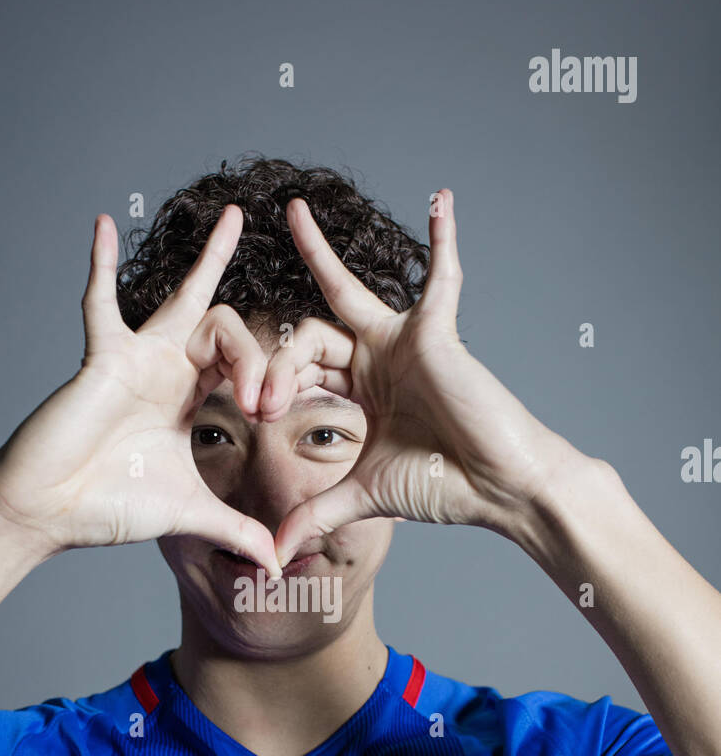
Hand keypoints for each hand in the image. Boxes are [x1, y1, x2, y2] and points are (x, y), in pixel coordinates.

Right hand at [0, 206, 280, 575]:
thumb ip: (236, 529)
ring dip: (221, 309)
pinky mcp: (102, 359)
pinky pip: (99, 304)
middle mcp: (168, 370)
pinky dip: (98, 265)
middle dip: (255, 356)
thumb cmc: (110, 505)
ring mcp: (136, 359)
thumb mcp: (189, 514)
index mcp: (190, 399)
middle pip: (227, 328)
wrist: (50, 513)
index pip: (244, 364)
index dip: (268, 379)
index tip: (271, 414)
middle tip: (261, 401)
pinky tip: (102, 223)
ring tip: (239, 322)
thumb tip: (278, 561)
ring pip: (187, 305)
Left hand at [260, 189, 586, 564]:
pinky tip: (441, 199)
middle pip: (310, 333)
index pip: (300, 366)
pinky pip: (443, 276)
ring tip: (293, 218)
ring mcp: (407, 341)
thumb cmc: (443, 486)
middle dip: (279, 358)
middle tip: (263, 395)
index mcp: (361, 389)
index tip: (257, 412)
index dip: (271, 382)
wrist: (498, 490)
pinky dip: (444, 238)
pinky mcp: (438, 332)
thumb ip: (314, 515)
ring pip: (345, 296)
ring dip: (319, 258)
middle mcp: (379, 358)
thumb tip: (273, 556)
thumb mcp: (363, 497)